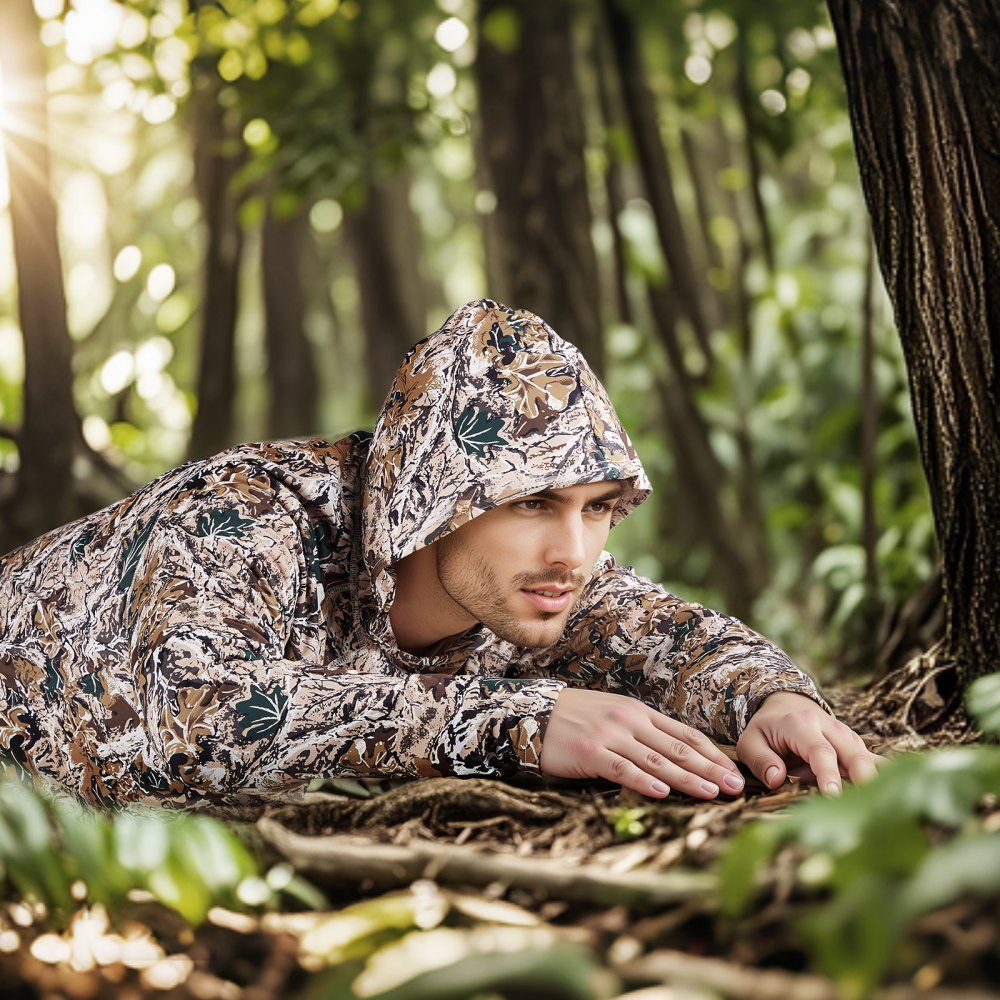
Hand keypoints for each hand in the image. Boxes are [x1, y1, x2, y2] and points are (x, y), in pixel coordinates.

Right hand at [539, 688, 745, 799]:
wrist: (535, 713)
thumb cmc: (577, 718)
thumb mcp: (614, 715)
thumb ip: (642, 732)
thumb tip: (674, 754)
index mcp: (639, 711)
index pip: (684, 733)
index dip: (712, 753)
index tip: (734, 770)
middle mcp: (629, 720)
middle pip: (678, 748)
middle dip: (710, 769)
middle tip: (736, 787)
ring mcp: (610, 735)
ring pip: (657, 760)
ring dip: (687, 778)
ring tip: (711, 792)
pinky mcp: (592, 751)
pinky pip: (623, 768)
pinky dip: (644, 781)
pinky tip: (663, 792)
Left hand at [736, 692, 880, 794]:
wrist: (785, 704)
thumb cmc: (765, 728)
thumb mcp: (750, 740)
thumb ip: (760, 760)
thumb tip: (777, 779)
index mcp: (800, 725)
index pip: (819, 750)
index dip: (828, 773)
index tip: (833, 795)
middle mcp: (829, 728)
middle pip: (854, 753)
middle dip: (864, 778)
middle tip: (871, 805)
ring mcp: (846, 737)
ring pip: (869, 759)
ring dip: (878, 781)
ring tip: (887, 807)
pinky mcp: (856, 746)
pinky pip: (876, 762)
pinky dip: (888, 777)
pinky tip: (899, 796)